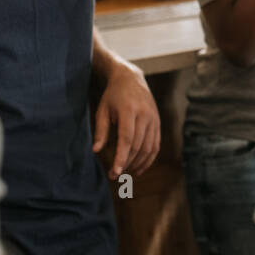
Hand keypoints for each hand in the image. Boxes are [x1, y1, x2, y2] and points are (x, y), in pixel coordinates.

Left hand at [93, 61, 160, 179]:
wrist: (131, 79)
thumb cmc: (113, 96)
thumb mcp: (102, 110)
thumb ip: (101, 131)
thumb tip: (96, 150)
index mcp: (129, 110)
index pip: (127, 139)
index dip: (121, 157)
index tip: (115, 172)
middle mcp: (144, 115)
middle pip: (137, 145)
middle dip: (126, 163)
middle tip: (114, 175)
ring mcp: (153, 119)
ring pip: (148, 147)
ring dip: (138, 163)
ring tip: (126, 172)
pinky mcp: (158, 122)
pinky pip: (156, 144)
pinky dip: (149, 158)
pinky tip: (140, 168)